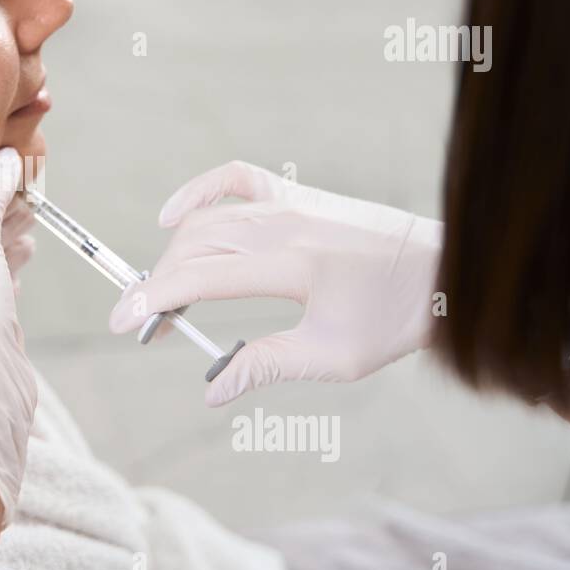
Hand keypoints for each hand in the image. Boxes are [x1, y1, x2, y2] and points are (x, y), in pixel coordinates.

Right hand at [108, 161, 442, 406]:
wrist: (448, 268)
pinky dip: (197, 192)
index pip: (200, 276)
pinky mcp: (296, 195)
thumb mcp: (334, 356)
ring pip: (207, 220)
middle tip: (143, 325)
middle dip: (157, 284)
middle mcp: (284, 223)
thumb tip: (212, 390)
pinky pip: (233, 180)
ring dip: (173, 255)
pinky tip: (172, 216)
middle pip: (193, 247)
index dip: (153, 299)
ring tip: (161, 295)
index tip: (122, 323)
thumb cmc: (397, 316)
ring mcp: (289, 202)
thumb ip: (267, 365)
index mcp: (292, 264)